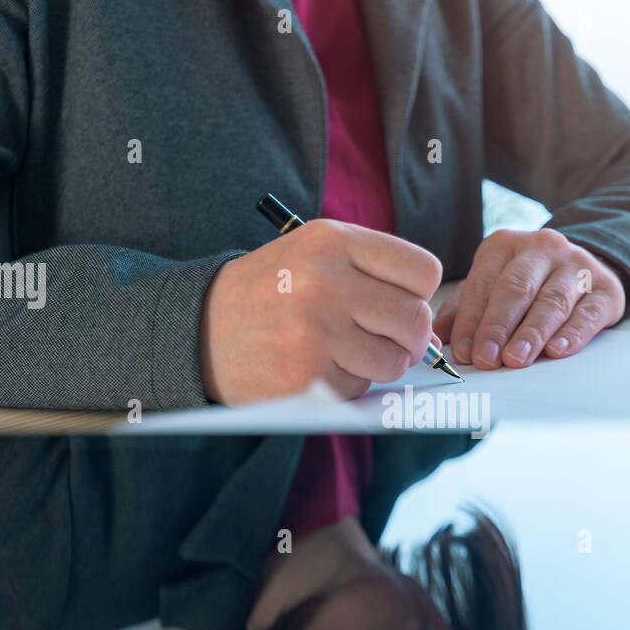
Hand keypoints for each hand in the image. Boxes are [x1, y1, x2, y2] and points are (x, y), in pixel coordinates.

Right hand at [199, 219, 442, 403]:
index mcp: (334, 241)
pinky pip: (360, 388)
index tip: (396, 302)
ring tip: (344, 352)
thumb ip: (374, 273)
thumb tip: (431, 328)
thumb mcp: (315, 252)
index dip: (418, 294)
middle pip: (415, 320)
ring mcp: (316, 331)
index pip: (423, 271)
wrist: (197, 327)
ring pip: (395, 361)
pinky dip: (346, 384)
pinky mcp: (306, 375)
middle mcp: (326, 281)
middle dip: (407, 337)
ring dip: (378, 365)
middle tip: (380, 339)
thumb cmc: (270, 290)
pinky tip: (316, 367)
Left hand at [433, 228, 624, 368]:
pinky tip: (558, 350)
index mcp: (504, 245)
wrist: (583, 271)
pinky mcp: (605, 289)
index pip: (484, 284)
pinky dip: (573, 333)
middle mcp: (542, 248)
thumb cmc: (526, 285)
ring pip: (552, 300)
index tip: (463, 353)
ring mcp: (577, 266)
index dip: (471, 320)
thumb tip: (435, 339)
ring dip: (532, 333)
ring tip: (517, 359)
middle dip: (498, 327)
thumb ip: (463, 310)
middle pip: (517, 288)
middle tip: (487, 359)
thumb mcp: (491, 287)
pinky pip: (587, 312)